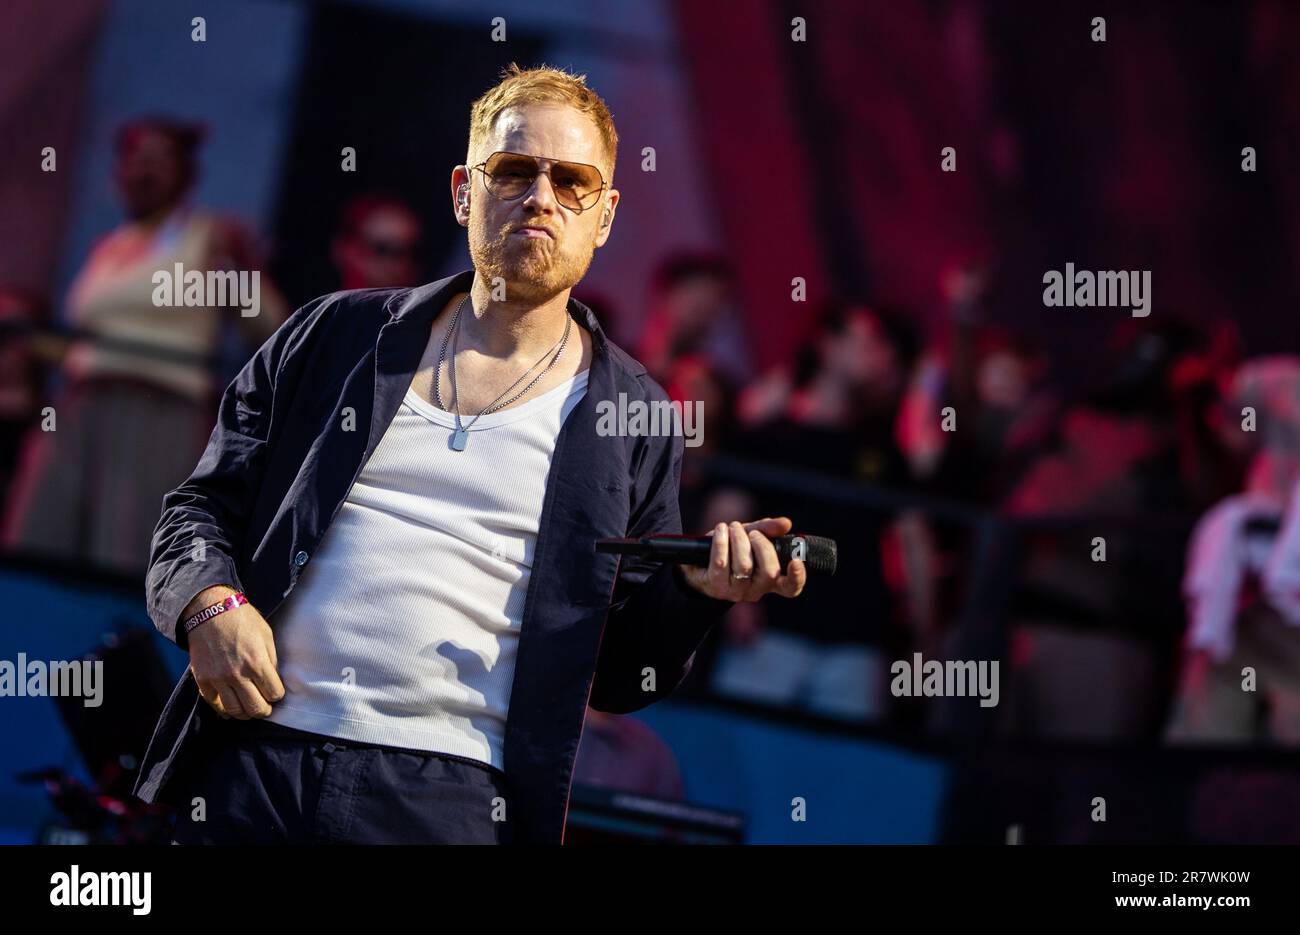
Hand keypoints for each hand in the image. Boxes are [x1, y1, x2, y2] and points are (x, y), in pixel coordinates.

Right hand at [184, 589, 284, 719]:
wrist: (210, 611)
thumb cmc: (242, 620)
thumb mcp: (266, 636)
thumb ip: (271, 661)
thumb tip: (274, 681)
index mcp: (257, 662)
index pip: (274, 694)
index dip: (277, 695)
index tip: (275, 692)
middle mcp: (237, 674)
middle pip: (256, 708)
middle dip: (264, 710)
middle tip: (266, 707)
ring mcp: (218, 679)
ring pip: (235, 711)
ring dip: (245, 713)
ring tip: (249, 709)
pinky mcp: (202, 680)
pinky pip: (215, 704)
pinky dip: (224, 710)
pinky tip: (231, 709)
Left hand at [679, 517, 807, 601]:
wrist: (697, 560)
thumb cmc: (730, 549)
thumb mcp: (750, 535)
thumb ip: (768, 529)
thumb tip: (786, 523)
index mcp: (770, 580)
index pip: (790, 588)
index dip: (797, 577)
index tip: (796, 561)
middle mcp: (756, 589)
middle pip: (769, 572)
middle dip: (762, 545)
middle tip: (751, 532)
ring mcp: (736, 591)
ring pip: (744, 565)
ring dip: (739, 539)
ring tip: (732, 527)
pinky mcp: (715, 586)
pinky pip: (721, 562)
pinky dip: (721, 541)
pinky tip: (720, 531)